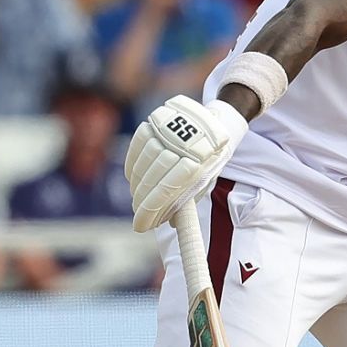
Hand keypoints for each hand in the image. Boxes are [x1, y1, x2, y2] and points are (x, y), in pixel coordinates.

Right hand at [125, 95, 247, 232]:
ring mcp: (170, 129)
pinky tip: (132, 177)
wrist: (214, 122)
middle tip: (138, 213)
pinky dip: (132, 162)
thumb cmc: (207, 158)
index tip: (140, 226)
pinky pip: (139, 142)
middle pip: (154, 176)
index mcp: (200, 160)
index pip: (168, 189)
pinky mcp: (159, 119)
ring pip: (144, 160)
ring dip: (137, 183)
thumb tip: (170, 224)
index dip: (151, 210)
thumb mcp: (204, 178)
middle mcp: (184, 143)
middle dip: (142, 200)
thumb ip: (188, 198)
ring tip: (137, 197)